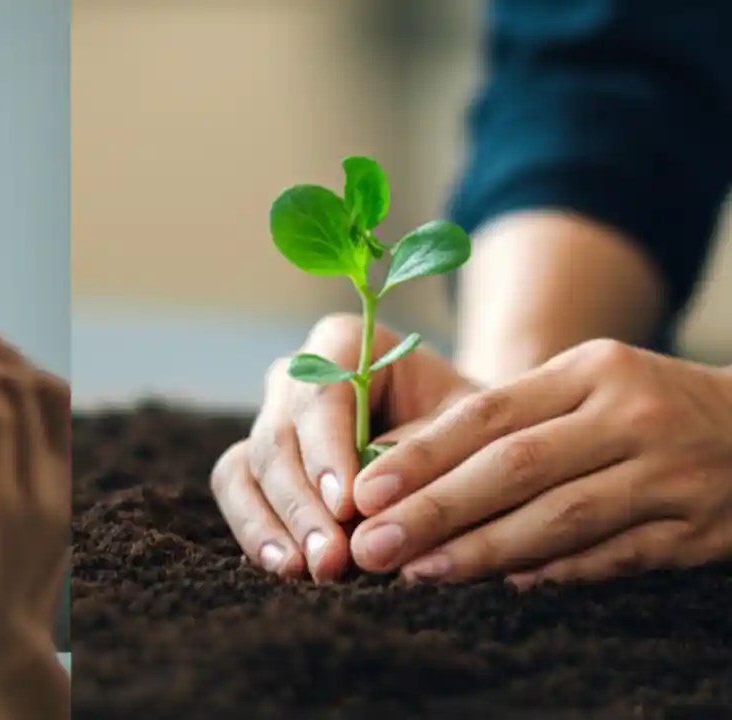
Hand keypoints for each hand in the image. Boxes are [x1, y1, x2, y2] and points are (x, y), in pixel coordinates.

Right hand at [211, 314, 476, 581]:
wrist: (463, 441)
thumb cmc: (470, 426)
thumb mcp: (466, 429)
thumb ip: (417, 458)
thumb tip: (366, 509)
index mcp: (343, 343)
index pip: (323, 393)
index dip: (327, 450)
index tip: (347, 505)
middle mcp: (295, 375)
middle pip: (279, 435)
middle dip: (302, 503)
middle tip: (332, 558)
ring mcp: (271, 418)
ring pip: (249, 466)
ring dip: (276, 523)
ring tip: (308, 570)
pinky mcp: (257, 463)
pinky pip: (238, 491)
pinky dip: (256, 529)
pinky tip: (284, 566)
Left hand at [349, 338, 731, 585]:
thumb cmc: (638, 406)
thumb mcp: (578, 387)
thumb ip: (499, 420)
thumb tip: (390, 458)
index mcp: (590, 372)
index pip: (489, 413)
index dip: (422, 455)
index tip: (363, 490)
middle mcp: (629, 416)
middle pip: (516, 467)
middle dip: (435, 510)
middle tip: (373, 544)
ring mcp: (667, 474)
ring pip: (562, 517)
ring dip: (483, 550)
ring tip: (418, 571)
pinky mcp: (696, 529)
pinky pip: (614, 556)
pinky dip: (557, 572)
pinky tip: (505, 586)